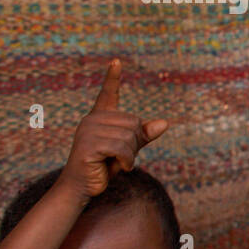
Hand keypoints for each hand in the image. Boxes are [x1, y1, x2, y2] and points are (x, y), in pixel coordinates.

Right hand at [58, 60, 169, 201]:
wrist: (82, 187)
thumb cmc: (104, 166)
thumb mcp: (128, 148)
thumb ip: (144, 135)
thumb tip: (165, 123)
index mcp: (100, 117)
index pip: (108, 94)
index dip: (112, 78)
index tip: (117, 61)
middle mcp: (92, 119)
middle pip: (133, 124)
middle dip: (134, 143)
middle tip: (119, 156)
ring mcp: (88, 131)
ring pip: (129, 138)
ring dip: (130, 155)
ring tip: (114, 162)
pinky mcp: (89, 145)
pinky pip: (122, 148)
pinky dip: (127, 161)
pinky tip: (118, 167)